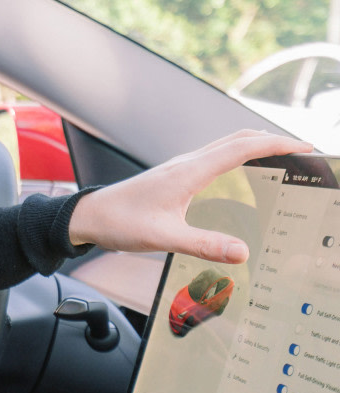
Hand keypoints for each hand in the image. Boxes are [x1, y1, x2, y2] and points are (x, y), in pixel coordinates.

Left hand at [68, 129, 311, 262]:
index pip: (242, 148)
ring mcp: (181, 167)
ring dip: (256, 146)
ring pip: (226, 146)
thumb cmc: (119, 222)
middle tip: (302, 151)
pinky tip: (243, 172)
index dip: (277, 145)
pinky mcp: (175, 176)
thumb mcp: (163, 237)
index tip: (304, 147)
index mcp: (188, 172)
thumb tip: (242, 252)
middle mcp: (187, 163)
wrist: (88, 216)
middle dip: (273, 141)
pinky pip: (215, 157)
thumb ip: (203, 245)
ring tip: (282, 157)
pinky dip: (238, 156)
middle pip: (238, 140)